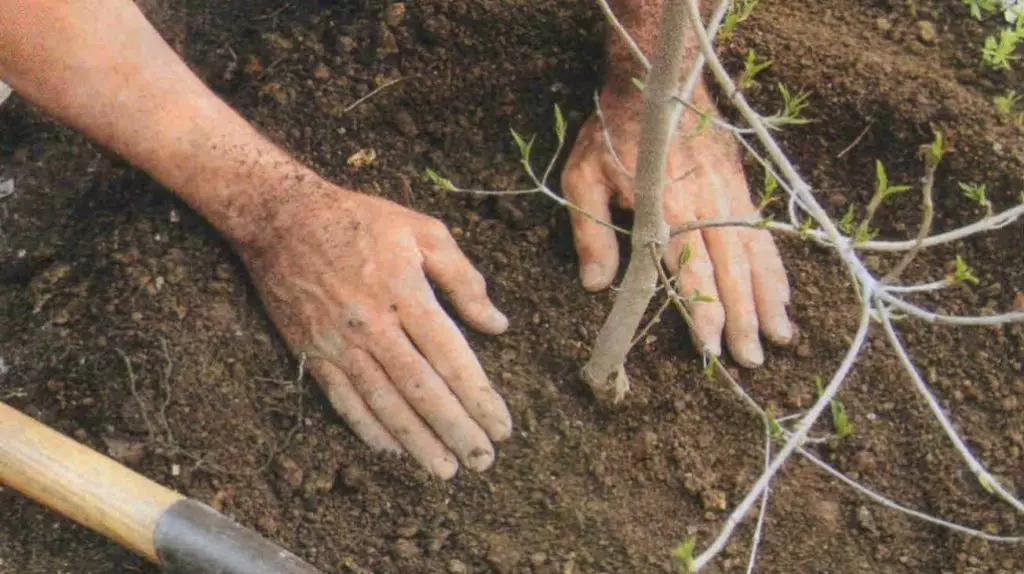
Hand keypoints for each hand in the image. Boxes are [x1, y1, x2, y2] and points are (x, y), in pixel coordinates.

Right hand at [239, 182, 511, 478]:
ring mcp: (340, 343)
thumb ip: (463, 279)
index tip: (502, 425)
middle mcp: (373, 324)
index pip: (450, 356)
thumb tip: (496, 324)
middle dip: (455, 429)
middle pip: (421, 389)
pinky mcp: (313, 352)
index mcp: (405, 292)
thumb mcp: (423, 231)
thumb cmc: (361, 220)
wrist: (283, 218)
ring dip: (417, 440)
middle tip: (483, 460)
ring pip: (383, 403)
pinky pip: (343, 399)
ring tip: (444, 469)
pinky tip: (392, 449)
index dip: (478, 396)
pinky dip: (368, 428)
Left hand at [560, 85, 792, 366]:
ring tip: (781, 337)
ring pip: (756, 254)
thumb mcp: (583, 179)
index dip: (702, 308)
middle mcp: (707, 203)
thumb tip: (596, 287)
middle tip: (751, 359)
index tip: (711, 346)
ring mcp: (729, 194)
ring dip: (768, 298)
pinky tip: (783, 296)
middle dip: (743, 318)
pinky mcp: (741, 187)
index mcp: (667, 206)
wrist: (660, 81)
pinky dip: (775, 268)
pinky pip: (763, 234)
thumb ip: (591, 233)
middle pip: (731, 269)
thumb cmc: (614, 134)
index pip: (691, 268)